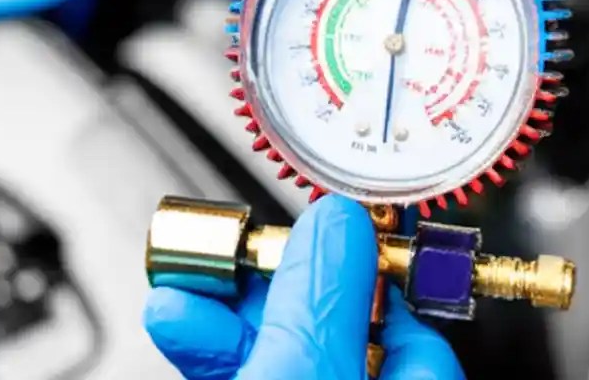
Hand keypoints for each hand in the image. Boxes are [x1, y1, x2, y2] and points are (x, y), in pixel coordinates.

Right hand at [144, 196, 464, 379]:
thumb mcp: (301, 374)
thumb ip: (322, 299)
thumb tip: (339, 224)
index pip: (411, 314)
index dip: (356, 260)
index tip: (319, 225)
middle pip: (334, 322)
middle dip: (272, 277)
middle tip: (238, 248)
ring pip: (279, 347)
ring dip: (225, 308)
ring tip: (183, 281)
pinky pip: (243, 372)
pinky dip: (209, 347)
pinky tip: (178, 317)